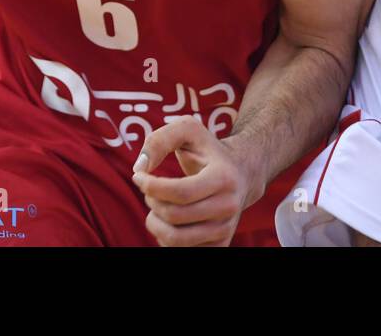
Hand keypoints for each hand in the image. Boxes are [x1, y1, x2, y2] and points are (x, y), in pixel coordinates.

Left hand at [131, 116, 262, 246]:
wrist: (241, 172)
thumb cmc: (207, 149)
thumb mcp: (187, 129)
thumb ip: (159, 140)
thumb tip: (139, 168)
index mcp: (224, 178)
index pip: (180, 192)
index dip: (151, 186)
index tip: (138, 176)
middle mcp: (229, 206)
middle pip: (174, 215)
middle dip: (151, 201)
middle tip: (148, 189)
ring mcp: (226, 229)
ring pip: (175, 239)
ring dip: (154, 222)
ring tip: (155, 205)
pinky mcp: (220, 244)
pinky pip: (182, 251)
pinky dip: (165, 238)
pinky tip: (167, 219)